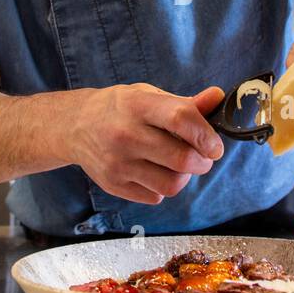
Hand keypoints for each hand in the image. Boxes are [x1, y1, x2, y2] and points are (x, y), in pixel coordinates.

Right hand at [68, 84, 225, 204]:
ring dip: (185, 178)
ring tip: (179, 166)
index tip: (215, 146)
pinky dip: (163, 187)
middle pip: (181, 159)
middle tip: (203, 157)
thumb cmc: (119, 108)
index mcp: (137, 105)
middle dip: (202, 162)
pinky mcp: (113, 184)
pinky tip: (154, 172)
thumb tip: (218, 98)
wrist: (75, 126)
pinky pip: (155, 196)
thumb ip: (185, 103)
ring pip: (172, 184)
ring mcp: (117, 163)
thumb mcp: (148, 96)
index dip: (206, 135)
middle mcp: (125, 134)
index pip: (180, 118)